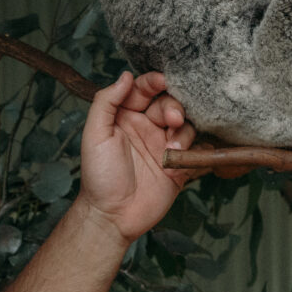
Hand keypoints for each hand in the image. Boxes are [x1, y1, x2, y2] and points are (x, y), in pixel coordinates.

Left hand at [77, 71, 194, 244]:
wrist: (113, 215)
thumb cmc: (99, 176)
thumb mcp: (95, 135)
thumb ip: (106, 102)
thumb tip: (125, 76)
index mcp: (125, 116)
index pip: (143, 90)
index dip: (154, 82)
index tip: (163, 80)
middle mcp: (146, 126)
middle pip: (169, 103)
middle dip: (173, 106)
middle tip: (173, 119)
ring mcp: (164, 144)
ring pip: (186, 124)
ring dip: (183, 131)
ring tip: (172, 146)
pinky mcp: (179, 164)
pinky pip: (196, 148)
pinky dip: (195, 148)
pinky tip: (183, 156)